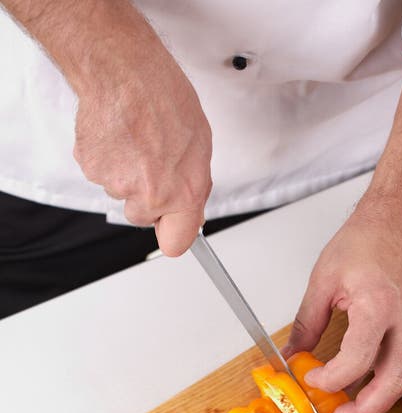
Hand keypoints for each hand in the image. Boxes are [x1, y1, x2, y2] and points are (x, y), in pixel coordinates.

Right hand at [73, 39, 211, 255]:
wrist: (124, 70)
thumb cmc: (164, 99)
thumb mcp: (200, 146)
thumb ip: (194, 185)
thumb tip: (190, 208)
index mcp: (182, 194)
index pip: (176, 243)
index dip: (173, 234)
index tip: (172, 229)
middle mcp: (150, 195)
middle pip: (142, 216)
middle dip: (146, 197)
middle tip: (151, 161)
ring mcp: (117, 184)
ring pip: (120, 191)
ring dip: (126, 171)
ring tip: (136, 137)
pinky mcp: (91, 169)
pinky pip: (100, 172)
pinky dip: (107, 156)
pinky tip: (118, 133)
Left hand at [283, 197, 401, 412]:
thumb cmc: (369, 236)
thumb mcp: (325, 278)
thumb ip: (307, 321)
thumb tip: (291, 354)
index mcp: (378, 307)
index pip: (358, 360)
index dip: (332, 378)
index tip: (310, 377)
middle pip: (393, 382)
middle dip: (366, 409)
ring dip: (377, 403)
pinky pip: (401, 366)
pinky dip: (382, 385)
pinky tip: (360, 390)